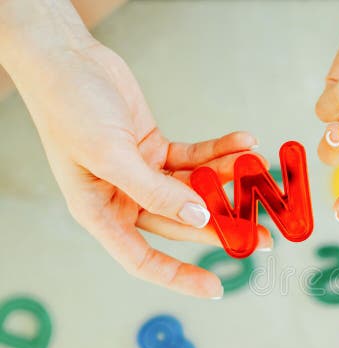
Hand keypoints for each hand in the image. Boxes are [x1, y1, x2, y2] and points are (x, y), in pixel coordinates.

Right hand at [6, 38, 271, 297]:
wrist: (63, 56)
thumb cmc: (69, 107)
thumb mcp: (110, 155)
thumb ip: (155, 190)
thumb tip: (198, 217)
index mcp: (100, 212)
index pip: (142, 260)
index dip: (180, 277)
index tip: (217, 288)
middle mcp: (123, 198)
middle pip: (181, 224)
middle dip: (224, 227)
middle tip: (264, 237)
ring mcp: (142, 174)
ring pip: (194, 190)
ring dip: (227, 181)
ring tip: (258, 171)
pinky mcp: (155, 148)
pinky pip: (195, 158)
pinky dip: (219, 152)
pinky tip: (244, 143)